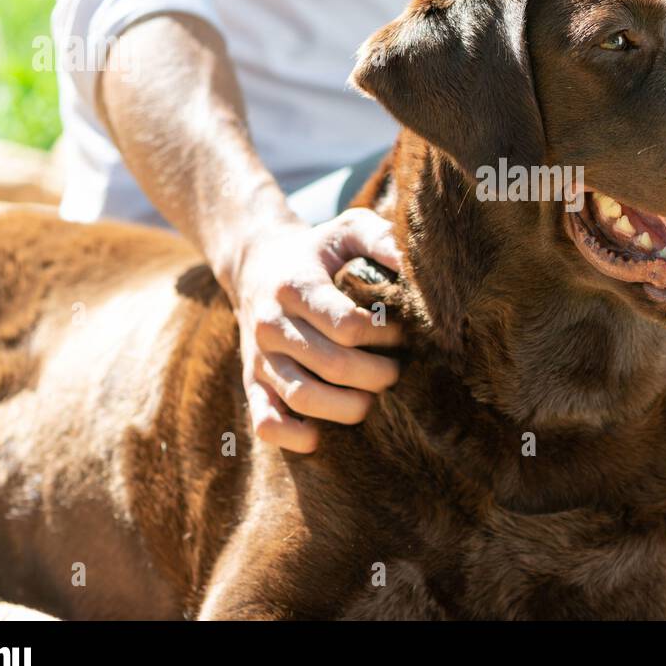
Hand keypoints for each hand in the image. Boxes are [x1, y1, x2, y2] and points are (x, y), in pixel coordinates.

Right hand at [222, 207, 404, 451]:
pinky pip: (265, 422)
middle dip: (378, 374)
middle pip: (333, 365)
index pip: (347, 325)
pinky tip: (321, 434)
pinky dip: (294, 436)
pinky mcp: (251, 382)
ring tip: (372, 399)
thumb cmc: (317, 250)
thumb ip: (381, 238)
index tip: (403, 331)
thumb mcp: (347, 229)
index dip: (385, 335)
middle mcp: (271, 323)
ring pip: (303, 397)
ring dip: (349, 408)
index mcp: (295, 286)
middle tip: (398, 370)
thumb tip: (414, 265)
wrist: (256, 265)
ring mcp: (259, 357)